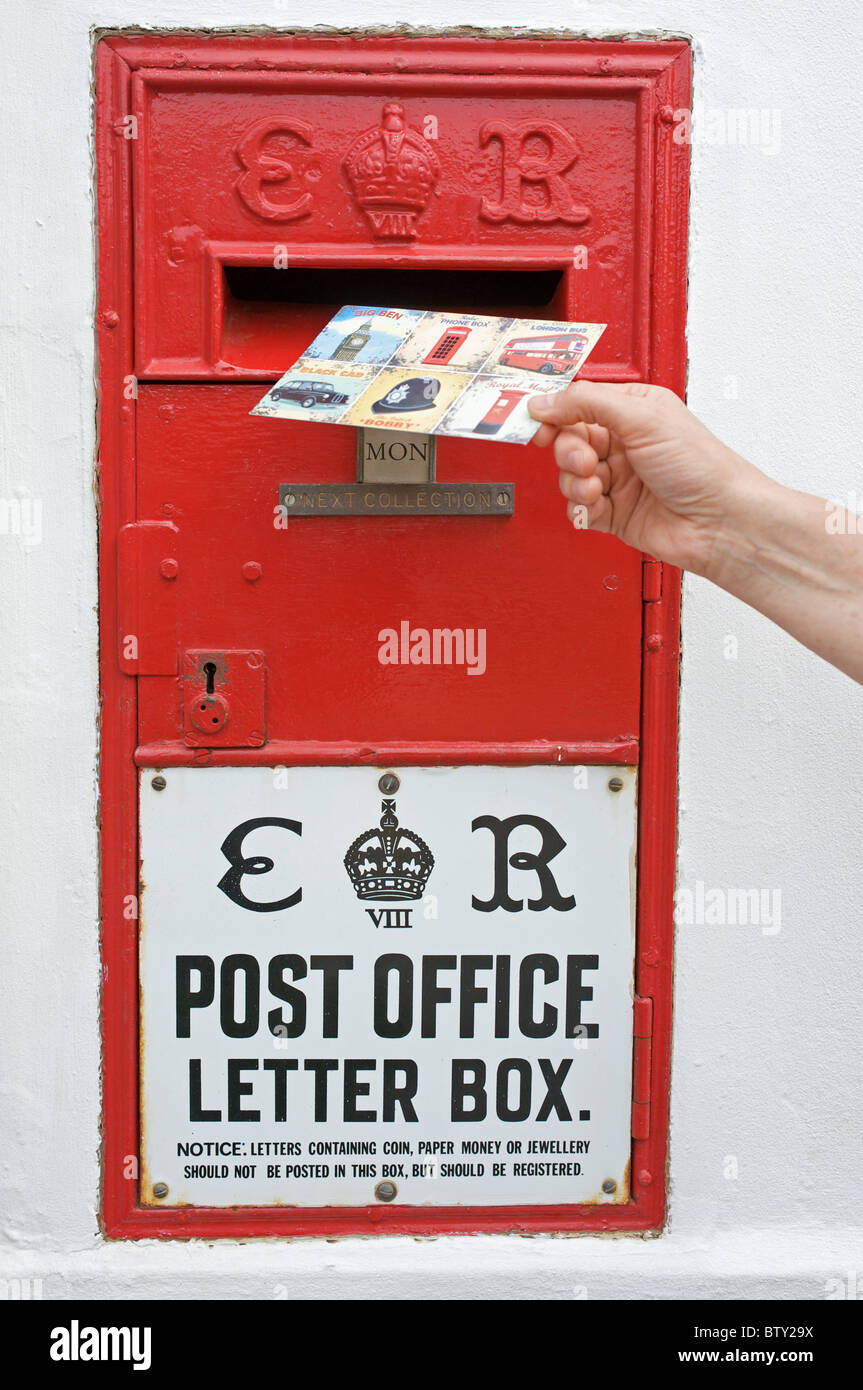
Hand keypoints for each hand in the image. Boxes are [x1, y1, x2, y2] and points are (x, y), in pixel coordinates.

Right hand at [528, 381, 767, 575]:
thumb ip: (587, 403)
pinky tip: (599, 505)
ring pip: (570, 476)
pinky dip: (582, 507)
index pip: (579, 402)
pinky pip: (578, 507)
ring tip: (598, 487)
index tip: (537, 421)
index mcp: (634, 410)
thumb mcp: (642, 417)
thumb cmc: (701, 467)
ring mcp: (619, 479)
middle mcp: (625, 443)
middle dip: (569, 451)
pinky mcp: (614, 513)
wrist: (719, 522)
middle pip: (569, 440)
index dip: (555, 411)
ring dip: (576, 482)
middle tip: (585, 460)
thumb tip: (546, 401)